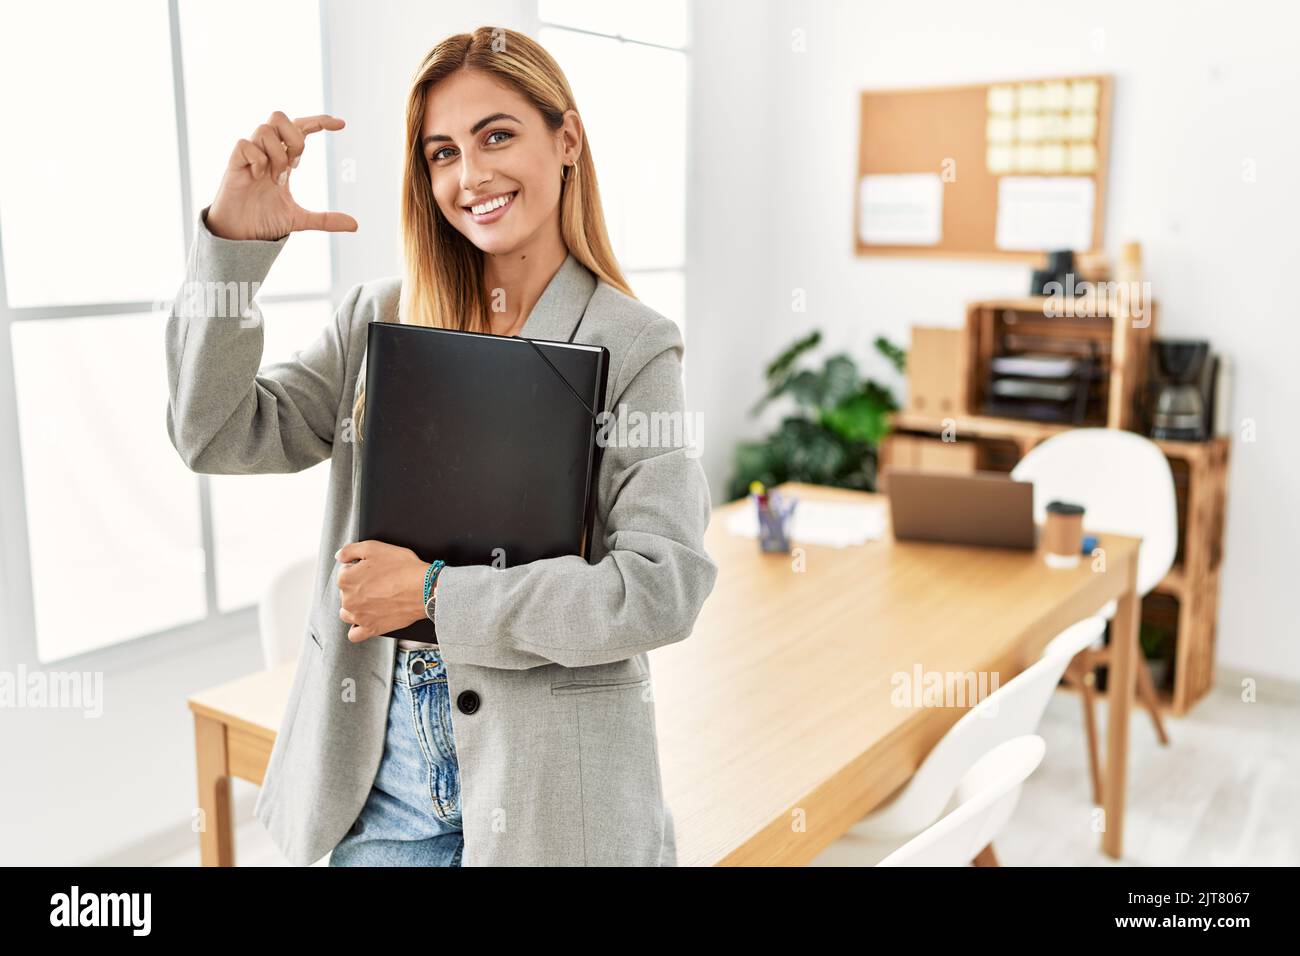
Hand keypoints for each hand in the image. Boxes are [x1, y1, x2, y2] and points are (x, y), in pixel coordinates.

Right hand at [206, 111, 357, 240]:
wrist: (239, 236)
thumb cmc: (263, 220)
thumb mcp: (300, 220)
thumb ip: (325, 220)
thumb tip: (355, 225)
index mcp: (282, 159)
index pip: (300, 128)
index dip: (319, 121)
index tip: (341, 124)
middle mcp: (266, 152)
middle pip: (280, 117)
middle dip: (295, 138)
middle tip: (296, 165)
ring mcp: (249, 157)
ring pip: (264, 129)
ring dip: (278, 154)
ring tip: (276, 179)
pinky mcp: (234, 164)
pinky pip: (245, 145)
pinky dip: (258, 159)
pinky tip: (259, 176)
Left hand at [334, 540, 429, 641]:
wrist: (425, 589)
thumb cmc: (403, 568)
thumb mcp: (374, 547)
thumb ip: (350, 550)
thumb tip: (340, 556)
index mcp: (346, 580)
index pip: (344, 572)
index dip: (359, 567)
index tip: (372, 568)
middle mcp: (348, 600)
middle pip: (345, 592)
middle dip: (358, 586)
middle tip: (378, 581)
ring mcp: (359, 617)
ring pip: (347, 613)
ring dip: (355, 606)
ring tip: (372, 599)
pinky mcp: (372, 629)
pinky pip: (354, 634)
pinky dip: (358, 628)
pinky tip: (366, 619)